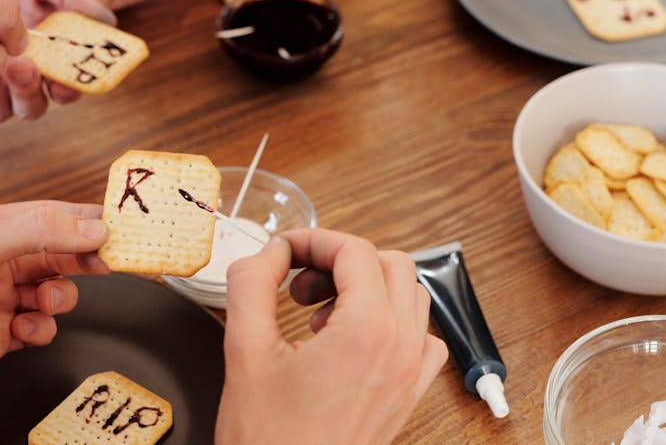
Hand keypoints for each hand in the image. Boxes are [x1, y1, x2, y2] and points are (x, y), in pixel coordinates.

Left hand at [0, 0, 115, 121]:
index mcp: (53, 59)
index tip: (62, 80)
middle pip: (32, 107)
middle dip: (29, 93)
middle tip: (24, 66)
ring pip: (0, 110)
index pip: (68, 89)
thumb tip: (108, 21)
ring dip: (0, 92)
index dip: (70, 90)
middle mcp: (23, 76)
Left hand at [0, 201, 109, 405]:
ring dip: (58, 296)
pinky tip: (23, 329)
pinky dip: (41, 329)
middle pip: (54, 252)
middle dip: (80, 257)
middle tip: (104, 263)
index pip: (45, 215)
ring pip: (52, 290)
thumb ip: (38, 233)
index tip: (113, 226)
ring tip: (45, 301)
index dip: (81, 220)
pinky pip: (40, 328)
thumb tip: (88, 228)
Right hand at [216, 229, 447, 444]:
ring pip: (411, 298)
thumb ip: (251, 285)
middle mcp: (399, 349)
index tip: (285, 250)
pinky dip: (392, 323)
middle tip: (298, 279)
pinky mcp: (407, 397)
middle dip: (342, 260)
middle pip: (391, 265)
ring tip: (319, 311)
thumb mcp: (245, 352)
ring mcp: (409, 376)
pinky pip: (421, 340)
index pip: (355, 252)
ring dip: (368, 288)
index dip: (315, 240)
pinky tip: (350, 339)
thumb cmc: (269, 441)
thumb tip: (265, 253)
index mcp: (367, 331)